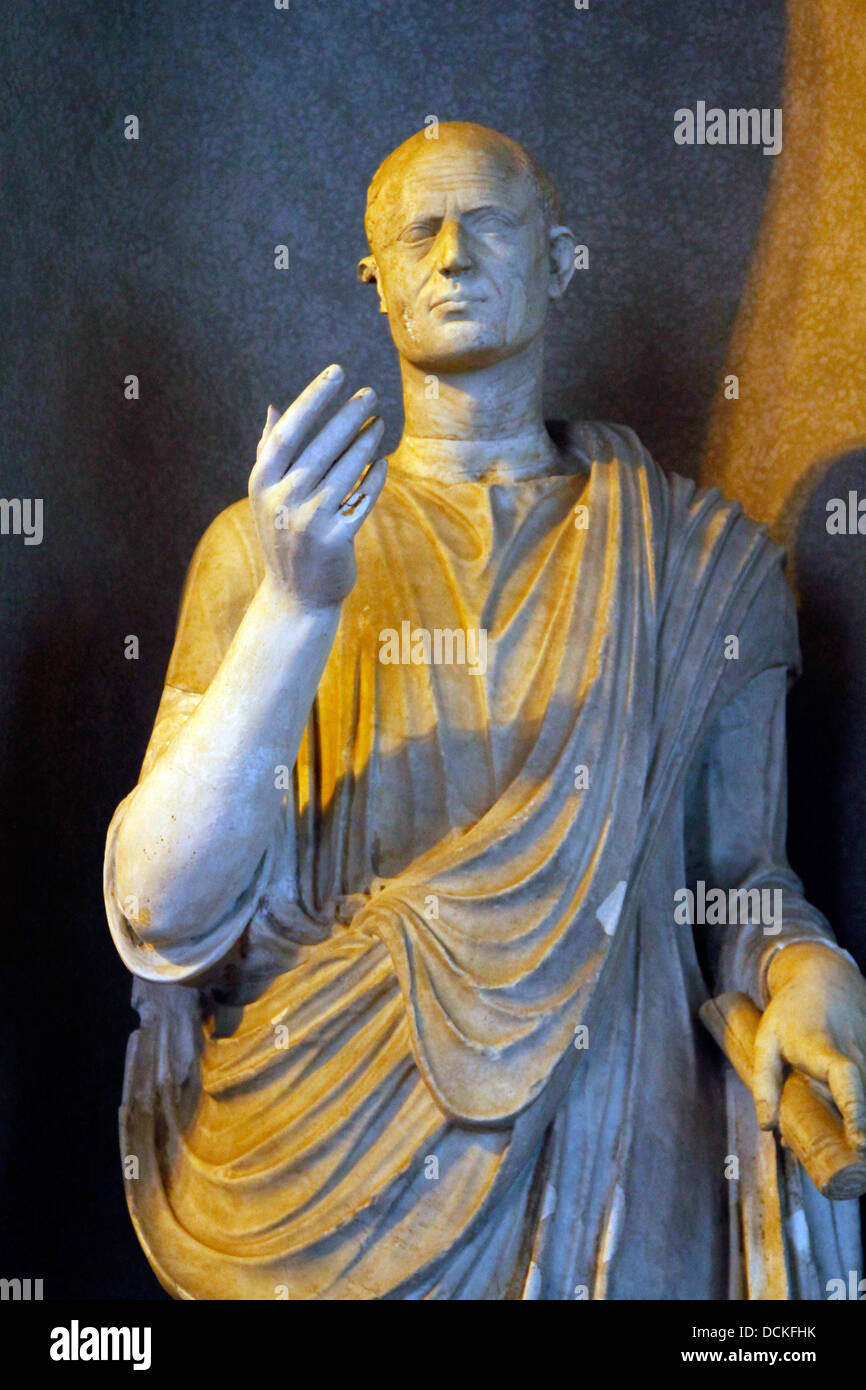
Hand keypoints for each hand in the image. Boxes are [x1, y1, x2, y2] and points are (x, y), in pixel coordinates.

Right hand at [249, 364, 387, 609]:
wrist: (295, 597)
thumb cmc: (282, 537)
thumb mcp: (266, 496)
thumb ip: (269, 452)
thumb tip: (273, 408)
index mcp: (262, 482)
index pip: (289, 430)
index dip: (313, 398)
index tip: (336, 372)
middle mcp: (282, 498)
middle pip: (321, 445)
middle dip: (348, 414)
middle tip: (370, 393)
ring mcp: (307, 520)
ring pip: (346, 469)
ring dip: (366, 441)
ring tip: (379, 421)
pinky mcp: (335, 539)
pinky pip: (362, 498)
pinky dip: (374, 477)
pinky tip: (383, 460)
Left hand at [753, 941, 865, 1149]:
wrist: (823, 978)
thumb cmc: (789, 1014)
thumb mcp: (766, 1041)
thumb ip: (765, 1083)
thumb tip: (767, 1127)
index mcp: (825, 1049)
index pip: (847, 1079)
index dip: (855, 1110)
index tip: (860, 1141)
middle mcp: (857, 1053)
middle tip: (857, 1168)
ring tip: (859, 1160)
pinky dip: (865, 1109)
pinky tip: (860, 1134)